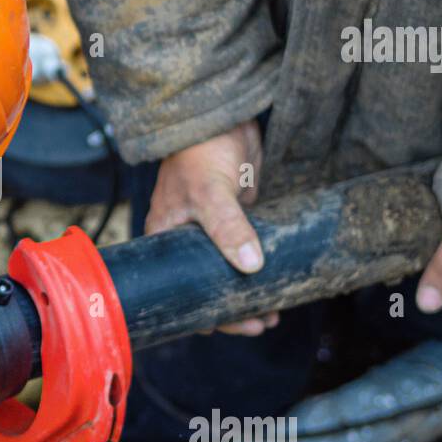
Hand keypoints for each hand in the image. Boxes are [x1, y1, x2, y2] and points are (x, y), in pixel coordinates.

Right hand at [145, 119, 277, 335]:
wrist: (222, 116)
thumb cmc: (199, 152)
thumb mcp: (210, 194)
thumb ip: (230, 228)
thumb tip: (251, 265)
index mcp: (165, 239)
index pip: (180, 289)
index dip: (204, 313)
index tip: (232, 325)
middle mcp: (185, 241)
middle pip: (207, 286)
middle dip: (233, 309)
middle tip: (262, 322)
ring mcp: (212, 231)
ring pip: (229, 272)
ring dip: (250, 293)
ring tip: (273, 312)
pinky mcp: (237, 219)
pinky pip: (246, 251)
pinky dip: (260, 269)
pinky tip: (276, 282)